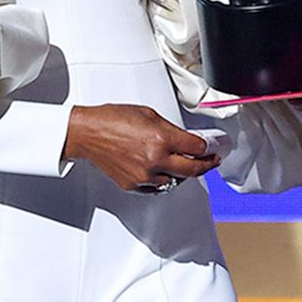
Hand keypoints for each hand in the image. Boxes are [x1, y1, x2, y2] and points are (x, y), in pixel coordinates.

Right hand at [63, 104, 220, 192]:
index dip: (209, 147)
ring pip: (176, 180)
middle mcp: (155, 160)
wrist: (88, 133)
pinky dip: (162, 178)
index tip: (213, 147)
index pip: (197, 148)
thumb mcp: (148, 114)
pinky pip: (157, 186)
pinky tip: (162, 170)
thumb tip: (186, 140)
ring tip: (181, 163)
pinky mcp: (134, 185)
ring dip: (182, 172)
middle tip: (212, 160)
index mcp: (161, 138)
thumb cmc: (112, 119)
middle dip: (206, 165)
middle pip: (193, 170)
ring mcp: (145, 175)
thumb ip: (170, 129)